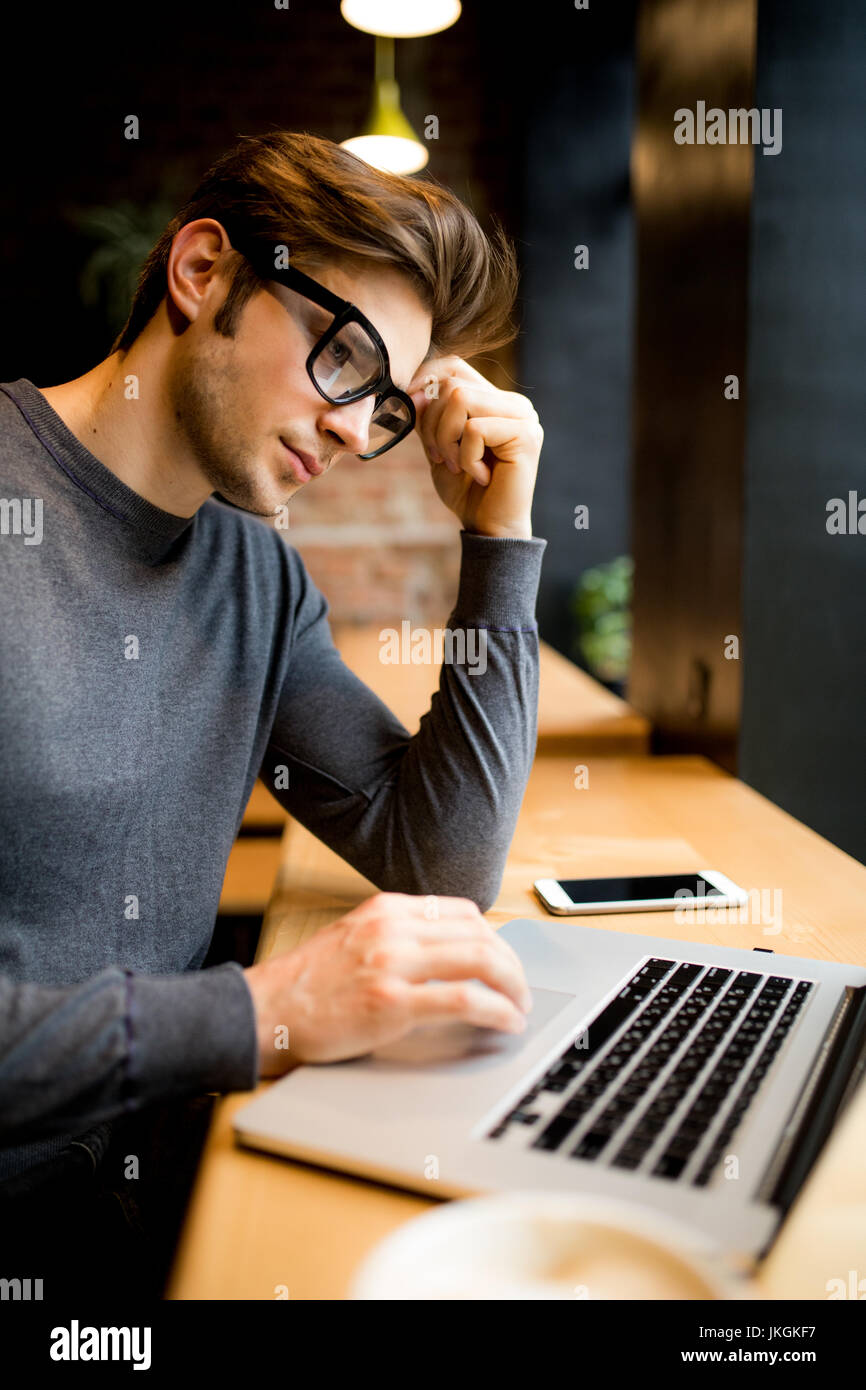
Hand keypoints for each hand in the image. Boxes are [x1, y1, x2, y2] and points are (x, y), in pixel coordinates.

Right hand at [243, 892, 531, 1074]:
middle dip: (512, 964)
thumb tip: (446, 953)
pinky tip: (506, 1024)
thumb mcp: (354, 938)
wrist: (264, 1012)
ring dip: (513, 987)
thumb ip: (396, 937)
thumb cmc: (307, 985)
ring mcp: (393, 963)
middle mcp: (393, 928)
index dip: (494, 939)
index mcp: (386, 909)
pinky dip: (497, 1012)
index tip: (504, 963)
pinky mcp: (392, 1002)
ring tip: (520, 1008)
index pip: (463, 912)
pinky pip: (464, 1000)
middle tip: (521, 990)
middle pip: (480, 934)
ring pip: (480, 960)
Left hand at [408, 356, 542, 538]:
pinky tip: (481, 476)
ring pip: (460, 399)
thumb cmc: (465, 490)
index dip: (426, 386)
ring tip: (458, 466)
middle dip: (433, 424)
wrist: (488, 527)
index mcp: (494, 400)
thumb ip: (429, 416)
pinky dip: (466, 457)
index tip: (415, 421)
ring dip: (447, 440)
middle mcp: (513, 402)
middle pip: (452, 383)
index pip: (453, 367)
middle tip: (441, 458)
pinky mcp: (526, 435)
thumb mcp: (438, 446)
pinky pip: (474, 429)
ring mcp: (523, 416)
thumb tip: (417, 391)